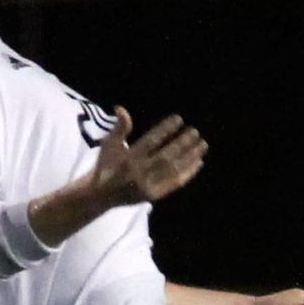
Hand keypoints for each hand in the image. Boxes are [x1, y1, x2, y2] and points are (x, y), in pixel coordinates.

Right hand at [91, 108, 206, 206]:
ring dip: (190, 157)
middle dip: (182, 143)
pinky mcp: (154, 195)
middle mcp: (139, 172)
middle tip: (195, 131)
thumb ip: (119, 128)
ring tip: (203, 145)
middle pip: (166, 156)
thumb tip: (121, 108)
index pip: (151, 141)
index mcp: (128, 158)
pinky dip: (188, 173)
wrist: (101, 195)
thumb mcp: (109, 145)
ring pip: (173, 170)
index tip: (178, 119)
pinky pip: (175, 183)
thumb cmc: (106, 166)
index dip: (165, 129)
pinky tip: (198, 162)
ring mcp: (147, 185)